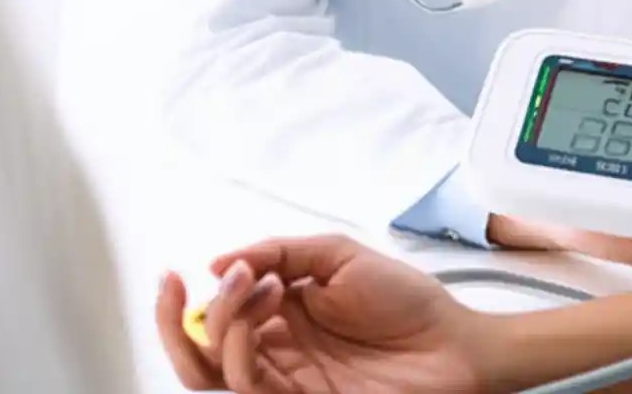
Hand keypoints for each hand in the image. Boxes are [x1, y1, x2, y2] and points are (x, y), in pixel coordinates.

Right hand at [156, 235, 493, 392]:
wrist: (453, 341)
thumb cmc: (407, 301)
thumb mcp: (339, 255)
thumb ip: (278, 252)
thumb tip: (219, 263)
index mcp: (279, 317)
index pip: (215, 319)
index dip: (199, 296)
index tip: (201, 268)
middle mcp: (275, 351)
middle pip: (198, 354)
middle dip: (177, 321)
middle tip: (184, 285)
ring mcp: (287, 380)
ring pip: (213, 374)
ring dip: (218, 324)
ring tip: (255, 286)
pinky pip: (250, 389)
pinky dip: (240, 350)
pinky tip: (266, 309)